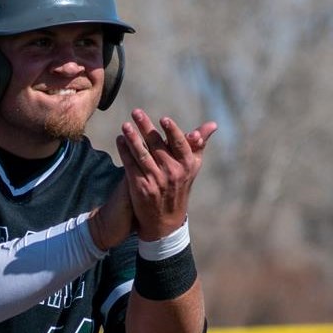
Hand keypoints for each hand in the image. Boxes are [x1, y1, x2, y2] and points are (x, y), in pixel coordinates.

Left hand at [114, 109, 216, 240]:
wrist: (165, 220)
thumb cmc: (179, 186)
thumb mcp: (192, 167)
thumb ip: (198, 144)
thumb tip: (212, 125)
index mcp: (187, 165)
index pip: (180, 144)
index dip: (172, 132)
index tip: (164, 119)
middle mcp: (172, 173)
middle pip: (157, 146)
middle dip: (145, 127)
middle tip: (136, 112)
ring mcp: (156, 181)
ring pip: (142, 155)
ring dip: (132, 138)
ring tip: (125, 125)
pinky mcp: (140, 188)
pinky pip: (131, 166)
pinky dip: (125, 152)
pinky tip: (120, 140)